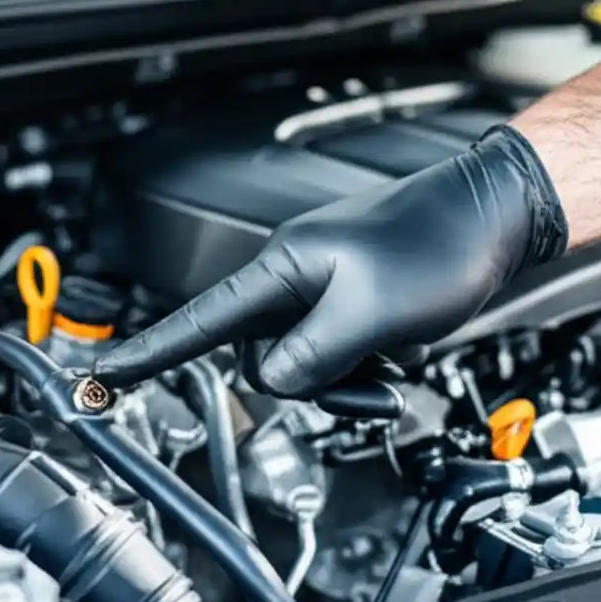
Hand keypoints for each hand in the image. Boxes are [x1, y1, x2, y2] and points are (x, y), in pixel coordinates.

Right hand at [94, 126, 567, 396]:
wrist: (496, 218)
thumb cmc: (440, 245)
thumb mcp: (371, 313)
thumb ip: (310, 357)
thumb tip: (269, 383)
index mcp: (284, 269)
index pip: (201, 320)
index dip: (150, 351)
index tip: (105, 373)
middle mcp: (293, 278)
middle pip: (264, 359)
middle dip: (312, 383)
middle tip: (369, 377)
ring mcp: (321, 290)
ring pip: (302, 362)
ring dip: (345, 378)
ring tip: (392, 364)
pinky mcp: (347, 301)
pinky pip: (333, 352)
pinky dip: (363, 364)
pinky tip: (398, 348)